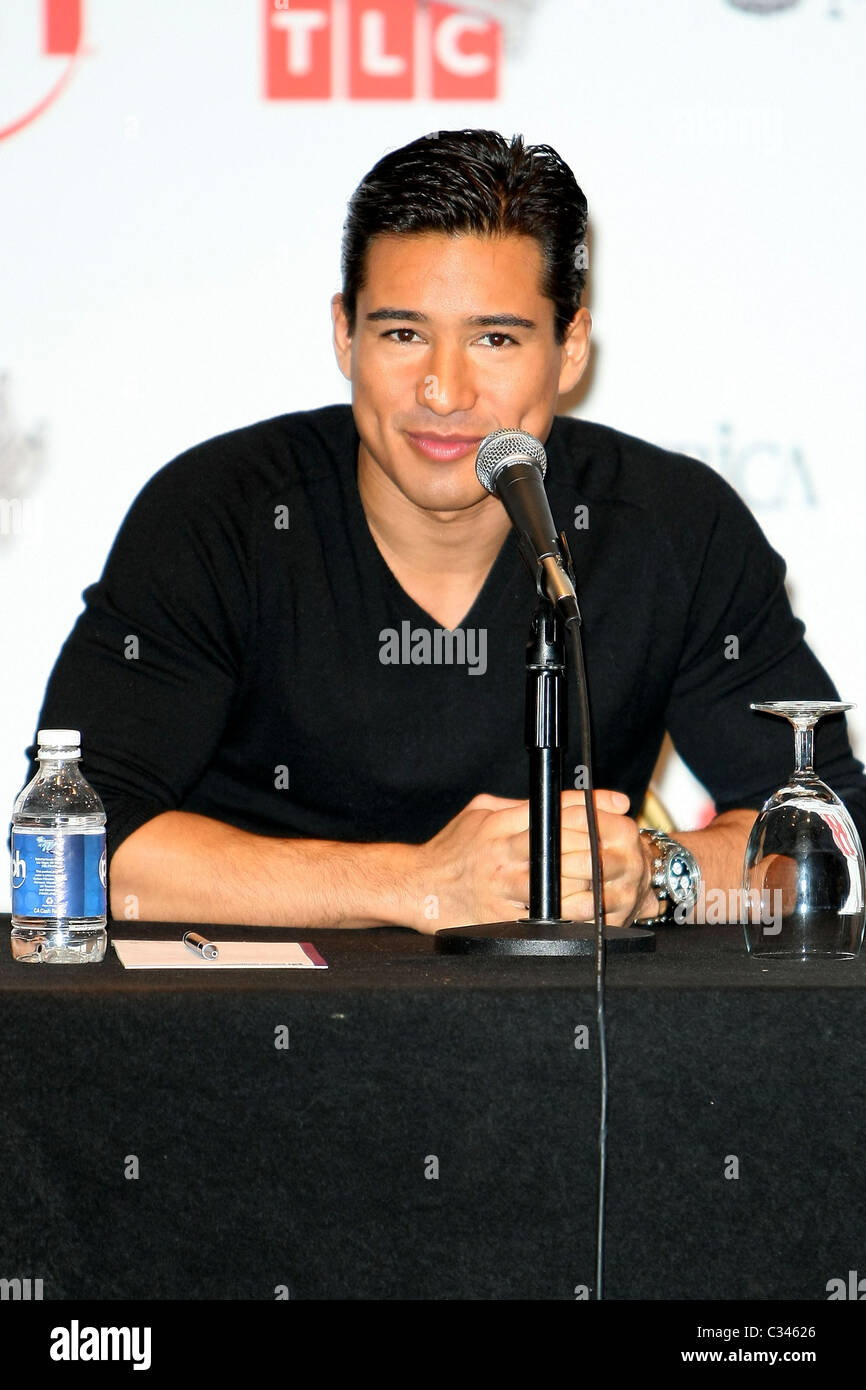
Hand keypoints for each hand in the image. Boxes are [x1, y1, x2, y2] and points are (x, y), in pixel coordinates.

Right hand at [410, 789, 652, 932]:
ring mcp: (500, 883)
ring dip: (588, 879)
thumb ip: (512, 806)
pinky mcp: (497, 913)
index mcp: (499, 821)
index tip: (619, 805)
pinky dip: (565, 913)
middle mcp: (501, 849)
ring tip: (616, 878)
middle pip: (561, 841)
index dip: (592, 804)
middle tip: (627, 843)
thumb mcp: (476, 814)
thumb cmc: (448, 849)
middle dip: (598, 842)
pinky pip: (539, 914)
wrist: (414, 885)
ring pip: (554, 878)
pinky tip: (587, 911)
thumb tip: (550, 798)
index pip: (554, 807)